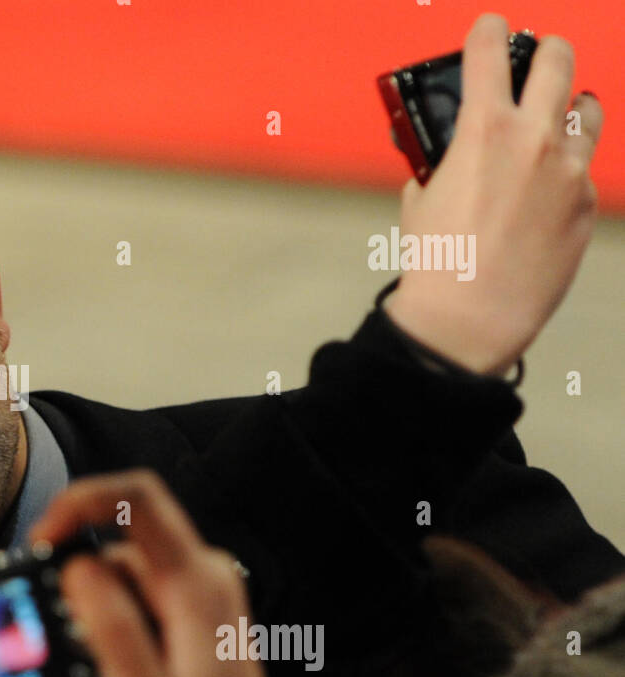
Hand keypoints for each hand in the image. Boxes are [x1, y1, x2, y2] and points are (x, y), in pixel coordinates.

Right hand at [30, 470, 324, 676]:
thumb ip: (109, 626)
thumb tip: (77, 567)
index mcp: (196, 583)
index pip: (137, 497)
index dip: (79, 500)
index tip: (44, 536)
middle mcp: (206, 571)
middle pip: (119, 539)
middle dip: (82, 584)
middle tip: (77, 640)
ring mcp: (202, 583)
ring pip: (122, 566)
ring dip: (101, 609)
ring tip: (118, 668)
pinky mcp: (193, 599)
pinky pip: (136, 587)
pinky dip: (116, 616)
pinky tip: (128, 661)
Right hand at [385, 14, 601, 375]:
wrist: (470, 317)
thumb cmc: (436, 262)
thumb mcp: (420, 201)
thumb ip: (436, 167)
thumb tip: (444, 160)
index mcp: (482, 130)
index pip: (488, 51)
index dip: (487, 30)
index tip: (489, 26)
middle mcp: (533, 138)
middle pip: (557, 61)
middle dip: (547, 50)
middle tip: (541, 53)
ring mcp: (568, 170)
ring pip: (588, 110)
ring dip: (573, 104)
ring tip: (564, 112)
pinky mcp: (586, 204)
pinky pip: (585, 170)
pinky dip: (570, 168)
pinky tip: (552, 186)